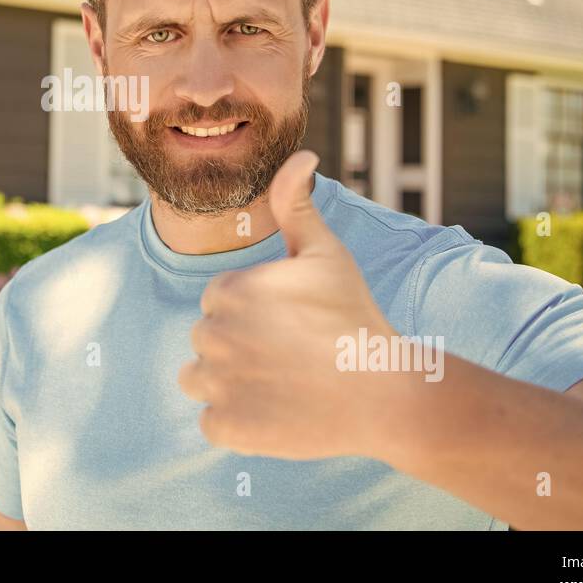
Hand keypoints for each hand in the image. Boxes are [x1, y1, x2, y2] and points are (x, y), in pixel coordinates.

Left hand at [177, 150, 406, 460]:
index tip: (291, 323)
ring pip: (199, 378)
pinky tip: (276, 412)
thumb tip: (300, 154)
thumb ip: (296, 204)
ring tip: (278, 382)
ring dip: (228, 382)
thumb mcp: (326, 253)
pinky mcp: (226, 428)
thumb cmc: (354, 317)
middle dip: (240, 344)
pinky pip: (211, 422)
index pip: (219, 300)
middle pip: (208, 338)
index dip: (255, 311)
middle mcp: (214, 334)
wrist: (384, 392)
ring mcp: (218, 384)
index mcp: (229, 290)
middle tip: (290, 354)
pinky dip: (237, 422)